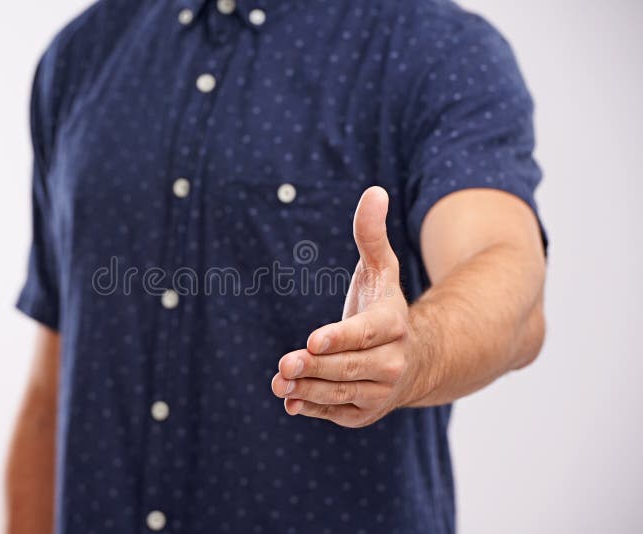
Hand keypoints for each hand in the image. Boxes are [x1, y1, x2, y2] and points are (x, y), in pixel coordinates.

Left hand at [271, 187, 429, 427]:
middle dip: (316, 367)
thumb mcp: (381, 271)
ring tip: (279, 383)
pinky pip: (337, 412)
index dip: (341, 338)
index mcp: (394, 324)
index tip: (313, 340)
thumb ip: (371, 235)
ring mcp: (380, 390)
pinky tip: (291, 402)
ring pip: (341, 393)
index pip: (367, 333)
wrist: (415, 360)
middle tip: (285, 364)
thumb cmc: (385, 308)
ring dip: (309, 390)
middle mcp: (392, 361)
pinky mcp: (365, 412)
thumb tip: (374, 191)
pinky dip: (313, 408)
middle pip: (350, 367)